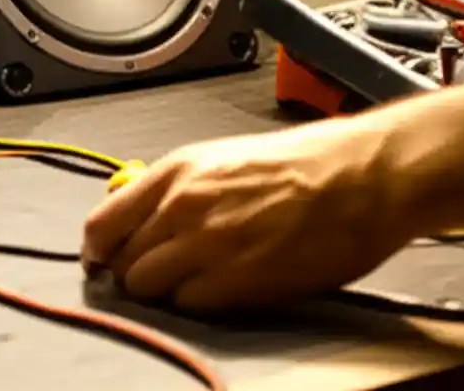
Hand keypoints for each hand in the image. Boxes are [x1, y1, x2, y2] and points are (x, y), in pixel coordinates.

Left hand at [80, 119, 413, 313]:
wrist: (364, 176)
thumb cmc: (309, 162)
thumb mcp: (227, 157)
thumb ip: (181, 186)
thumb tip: (149, 214)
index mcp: (178, 170)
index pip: (102, 223)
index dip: (99, 248)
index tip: (104, 259)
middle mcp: (182, 206)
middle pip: (122, 261)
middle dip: (134, 271)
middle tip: (160, 274)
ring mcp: (207, 245)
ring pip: (148, 288)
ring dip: (164, 291)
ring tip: (197, 281)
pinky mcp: (237, 281)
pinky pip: (189, 306)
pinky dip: (198, 305)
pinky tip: (225, 289)